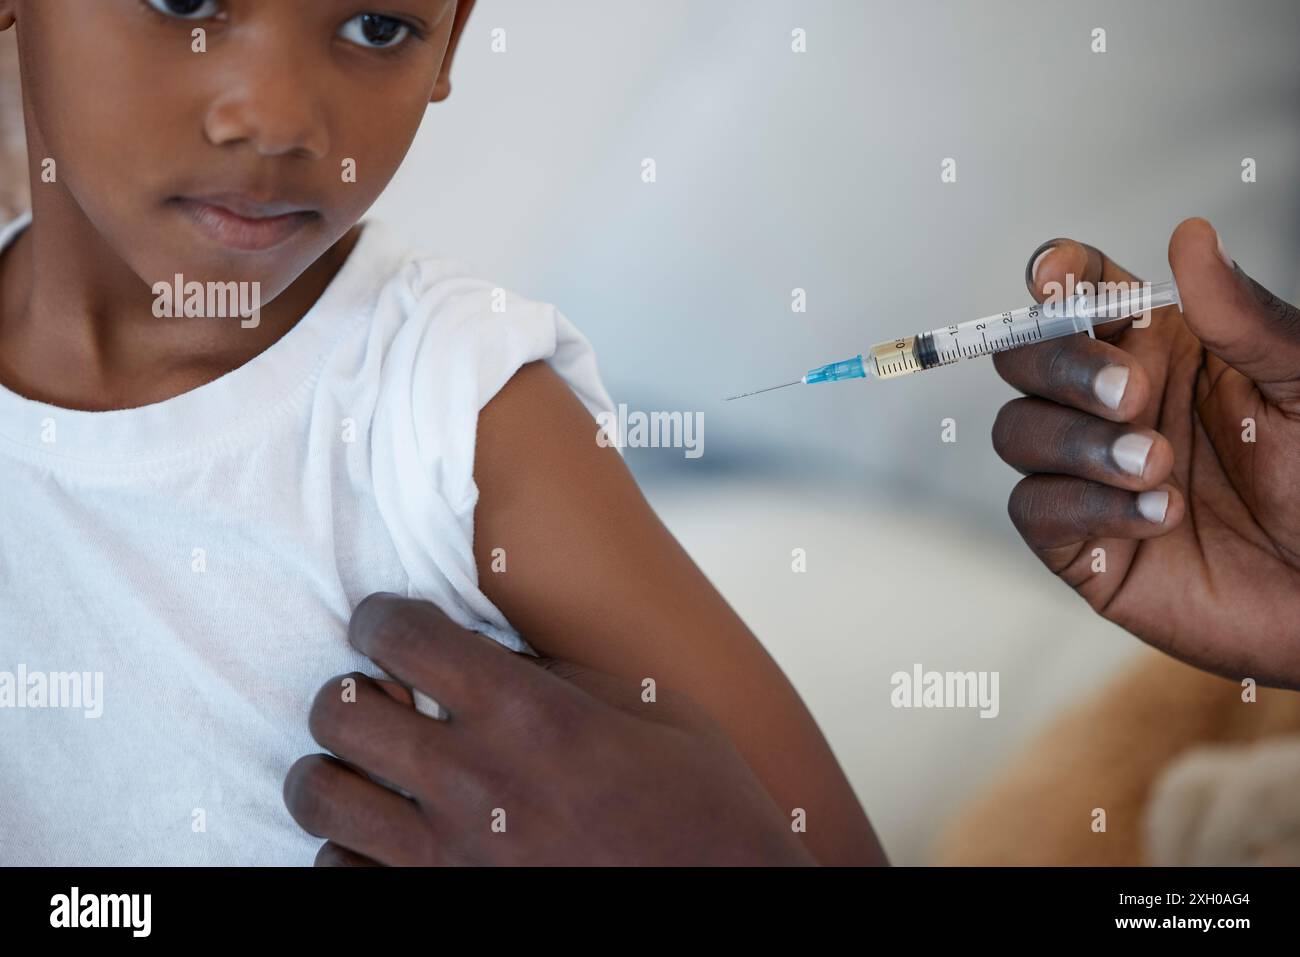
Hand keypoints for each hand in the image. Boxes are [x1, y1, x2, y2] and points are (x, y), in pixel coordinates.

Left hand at [283, 593, 815, 865]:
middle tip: (377, 697)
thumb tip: (494, 657)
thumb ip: (561, 675)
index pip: (399, 634)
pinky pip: (338, 873)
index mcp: (528, 713)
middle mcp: (474, 780)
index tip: (386, 625)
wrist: (726, 906)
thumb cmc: (706, 808)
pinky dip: (351, 849)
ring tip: (369, 768)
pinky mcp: (440, 910)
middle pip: (337, 711)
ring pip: (318, 796)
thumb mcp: (654, 712)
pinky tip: (389, 837)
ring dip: (334, 770)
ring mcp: (449, 857)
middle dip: (347, 691)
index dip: (380, 617)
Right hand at [992, 218, 1299, 686]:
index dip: (1056, 276)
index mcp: (1160, 350)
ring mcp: (1087, 473)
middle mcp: (1111, 404)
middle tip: (1129, 393)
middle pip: (1025, 357)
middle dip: (1061, 365)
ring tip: (1157, 465)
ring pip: (1017, 430)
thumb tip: (1190, 237)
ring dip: (1079, 443)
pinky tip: (1159, 514)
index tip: (1057, 279)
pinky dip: (1089, 506)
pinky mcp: (1078, 542)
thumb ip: (1242, 317)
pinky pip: (1035, 507)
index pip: (1081, 294)